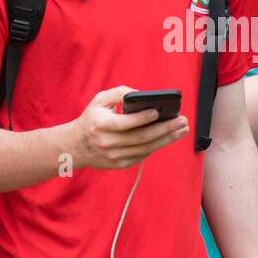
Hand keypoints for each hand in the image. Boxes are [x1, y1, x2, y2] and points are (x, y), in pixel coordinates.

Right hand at [69, 86, 188, 169]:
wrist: (75, 146)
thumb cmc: (92, 118)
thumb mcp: (99, 100)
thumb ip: (119, 92)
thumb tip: (142, 94)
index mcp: (100, 125)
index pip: (124, 123)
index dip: (142, 118)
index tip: (158, 111)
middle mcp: (107, 142)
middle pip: (142, 137)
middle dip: (165, 129)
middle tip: (182, 120)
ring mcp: (114, 156)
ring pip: (146, 148)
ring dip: (167, 139)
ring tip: (181, 129)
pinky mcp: (120, 164)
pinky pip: (143, 155)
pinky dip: (157, 146)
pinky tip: (168, 137)